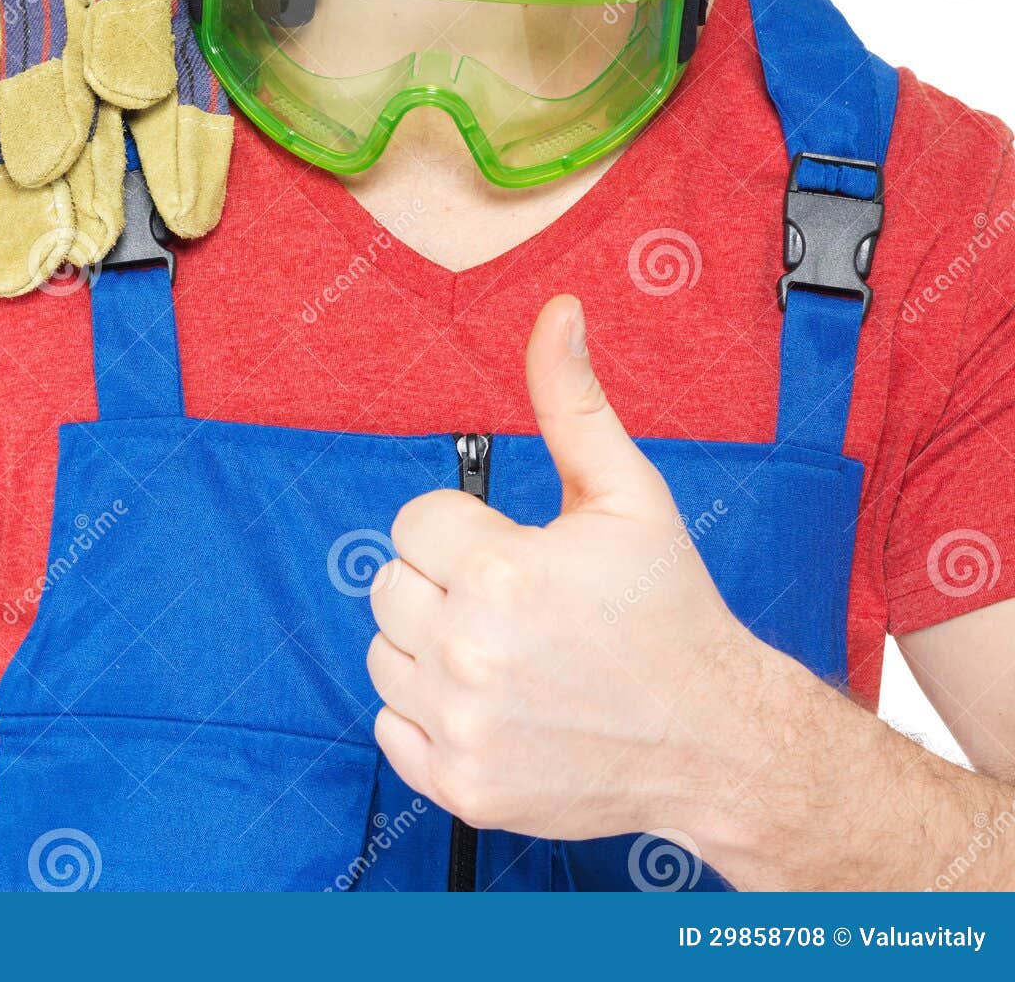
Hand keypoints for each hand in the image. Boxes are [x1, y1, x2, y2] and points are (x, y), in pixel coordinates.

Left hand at [368, 295, 760, 845]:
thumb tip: (556, 312)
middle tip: (509, 602)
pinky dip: (426, 713)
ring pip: (384, 652)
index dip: (464, 532)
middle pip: (390, 584)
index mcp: (502, 570)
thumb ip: (571, 401)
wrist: (717, 738)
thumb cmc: (670, 610)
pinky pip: (389, 725)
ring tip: (503, 650)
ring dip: (429, 645)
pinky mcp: (459, 788)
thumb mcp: (626, 493)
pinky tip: (489, 701)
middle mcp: (471, 650)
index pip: (415, 522)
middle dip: (441, 582)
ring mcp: (462, 726)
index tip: (511, 552)